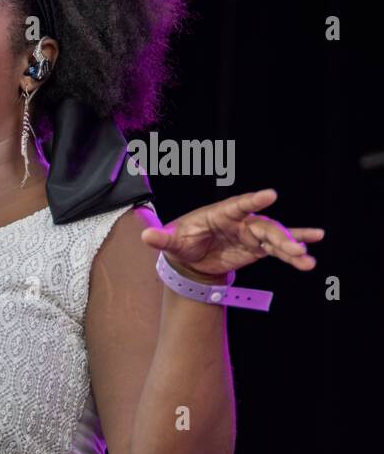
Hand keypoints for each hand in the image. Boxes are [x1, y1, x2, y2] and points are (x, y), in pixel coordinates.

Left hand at [140, 188, 324, 282]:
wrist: (189, 257)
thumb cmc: (180, 241)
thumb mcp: (170, 241)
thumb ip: (162, 238)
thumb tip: (145, 236)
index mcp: (220, 214)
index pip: (239, 205)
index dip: (254, 200)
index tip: (271, 195)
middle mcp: (240, 222)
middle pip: (264, 226)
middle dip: (280, 236)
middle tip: (295, 247)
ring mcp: (250, 235)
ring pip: (275, 239)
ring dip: (291, 247)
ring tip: (307, 258)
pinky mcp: (255, 249)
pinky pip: (277, 250)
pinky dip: (291, 254)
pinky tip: (309, 258)